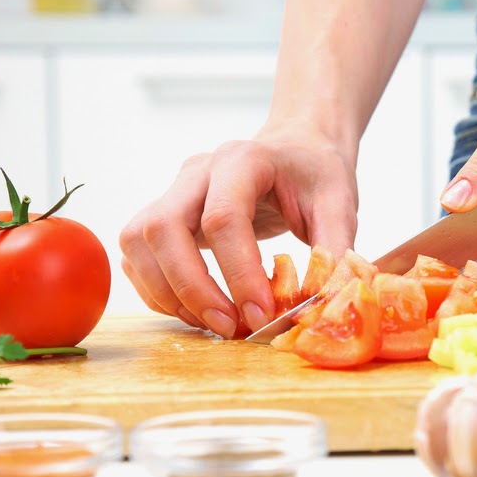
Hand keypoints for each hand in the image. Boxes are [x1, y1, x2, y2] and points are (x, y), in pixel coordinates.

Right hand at [119, 128, 358, 337]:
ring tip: (212, 323)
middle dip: (191, 289)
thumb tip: (324, 303)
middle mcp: (198, 172)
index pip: (223, 218)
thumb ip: (335, 249)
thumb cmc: (315, 173)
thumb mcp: (339, 203)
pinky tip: (194, 311)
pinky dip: (157, 291)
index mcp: (243, 160)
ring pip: (138, 242)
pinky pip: (137, 256)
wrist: (295, 149)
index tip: (262, 315)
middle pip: (163, 228)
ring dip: (167, 293)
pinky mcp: (164, 215)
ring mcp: (174, 191)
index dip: (238, 273)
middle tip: (230, 327)